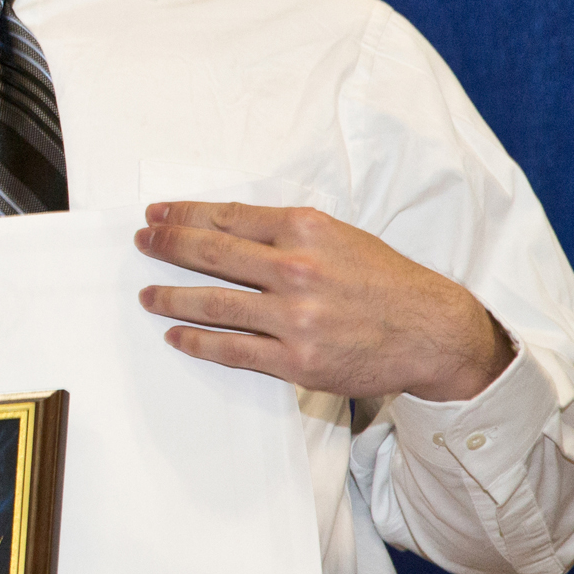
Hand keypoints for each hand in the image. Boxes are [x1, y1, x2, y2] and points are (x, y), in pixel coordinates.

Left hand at [136, 201, 511, 401]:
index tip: (157, 214)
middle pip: (211, 254)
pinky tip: (176, 334)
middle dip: (167, 246)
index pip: (228, 217)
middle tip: (141, 243)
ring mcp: (295, 318)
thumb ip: (284, 231)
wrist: (432, 332)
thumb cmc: (384, 281)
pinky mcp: (296, 360)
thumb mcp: (339, 237)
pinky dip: (197, 342)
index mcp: (306, 230)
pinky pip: (232, 350)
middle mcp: (297, 270)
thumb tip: (222, 225)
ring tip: (147, 294)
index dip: (184, 214)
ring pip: (213, 304)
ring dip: (171, 297)